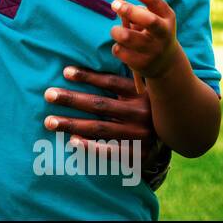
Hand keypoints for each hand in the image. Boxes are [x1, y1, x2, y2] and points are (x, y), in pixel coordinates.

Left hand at [43, 65, 160, 163]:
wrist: (173, 139)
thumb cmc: (146, 110)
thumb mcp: (140, 92)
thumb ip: (120, 82)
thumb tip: (83, 67)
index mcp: (141, 94)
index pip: (111, 82)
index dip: (88, 76)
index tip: (65, 72)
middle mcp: (141, 113)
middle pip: (101, 105)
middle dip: (72, 99)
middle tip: (48, 95)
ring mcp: (140, 135)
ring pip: (100, 128)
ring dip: (73, 124)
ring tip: (50, 121)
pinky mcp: (138, 154)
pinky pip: (110, 150)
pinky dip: (91, 146)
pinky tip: (72, 141)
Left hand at [109, 0, 182, 80]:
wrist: (165, 63)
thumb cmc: (152, 32)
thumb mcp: (153, 18)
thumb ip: (137, 10)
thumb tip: (118, 0)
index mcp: (167, 17)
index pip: (155, 2)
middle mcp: (164, 33)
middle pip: (148, 20)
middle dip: (129, 10)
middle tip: (114, 4)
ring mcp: (154, 50)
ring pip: (127, 37)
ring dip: (116, 31)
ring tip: (117, 31)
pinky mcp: (143, 64)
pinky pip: (120, 51)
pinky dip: (117, 47)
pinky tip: (124, 48)